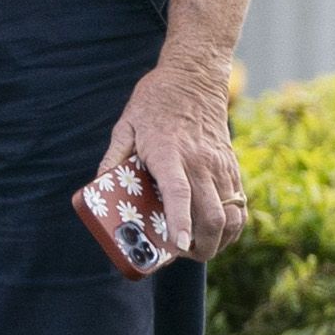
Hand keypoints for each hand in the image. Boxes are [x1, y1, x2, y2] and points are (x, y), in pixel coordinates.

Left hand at [95, 48, 246, 258]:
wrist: (194, 78)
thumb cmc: (154, 103)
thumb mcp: (126, 126)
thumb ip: (113, 158)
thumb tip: (97, 189)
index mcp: (169, 152)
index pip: (179, 193)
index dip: (179, 222)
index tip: (178, 246)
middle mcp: (200, 162)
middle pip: (210, 215)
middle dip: (200, 246)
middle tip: (180, 255)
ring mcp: (219, 166)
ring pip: (229, 215)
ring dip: (217, 241)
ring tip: (197, 248)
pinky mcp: (231, 167)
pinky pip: (238, 205)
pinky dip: (230, 226)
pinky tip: (215, 234)